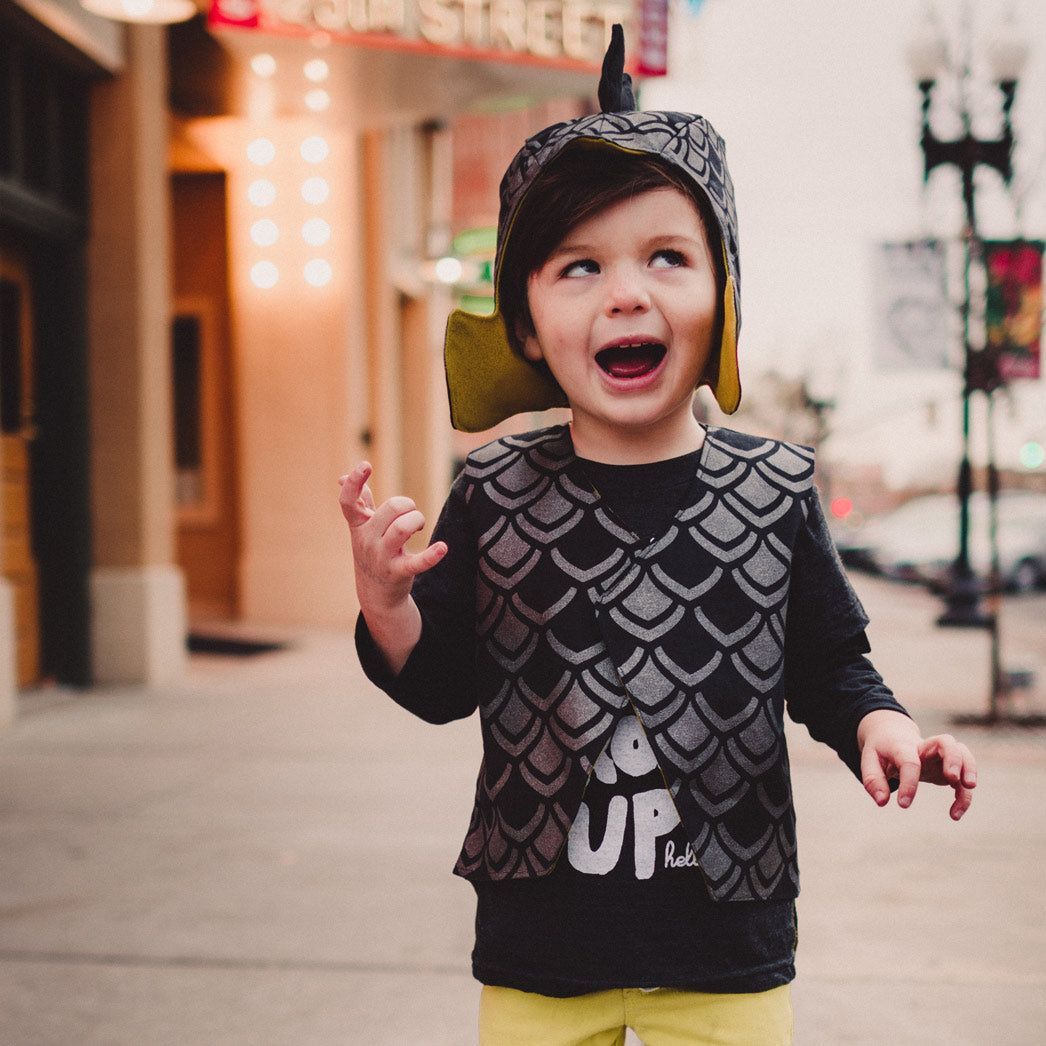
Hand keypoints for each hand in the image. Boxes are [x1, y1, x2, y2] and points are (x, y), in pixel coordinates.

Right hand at [338, 462, 446, 673]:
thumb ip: (359, 503)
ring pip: (401, 529)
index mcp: (358, 526)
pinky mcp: (399, 573)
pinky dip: (431, 555)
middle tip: (411, 514)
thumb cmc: (373, 550)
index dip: (354, 482)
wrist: (376, 593)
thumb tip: (342, 478)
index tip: (366, 465)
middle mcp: (366, 541)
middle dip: (407, 505)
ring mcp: (381, 558)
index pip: (348, 502)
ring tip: (418, 525)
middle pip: (390, 509)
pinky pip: (416, 562)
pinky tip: (442, 548)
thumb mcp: (363, 528)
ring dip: (416, 520)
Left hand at [857, 709, 976, 820]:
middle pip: (946, 742)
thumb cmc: (881, 750)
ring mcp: (939, 755)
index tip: (903, 805)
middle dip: (953, 758)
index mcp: (903, 746)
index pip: (909, 760)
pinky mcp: (948, 768)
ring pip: (962, 753)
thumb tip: (882, 801)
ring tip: (968, 788)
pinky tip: (954, 814)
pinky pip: (964, 776)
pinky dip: (965, 794)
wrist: (892, 735)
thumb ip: (873, 780)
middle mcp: (925, 747)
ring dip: (969, 769)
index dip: (909, 782)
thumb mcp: (869, 761)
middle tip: (953, 778)